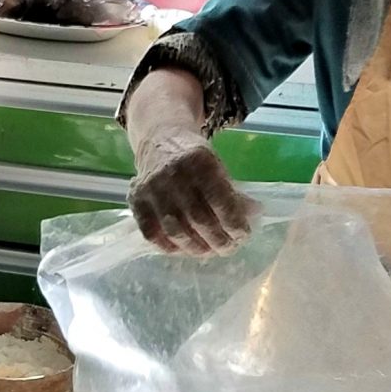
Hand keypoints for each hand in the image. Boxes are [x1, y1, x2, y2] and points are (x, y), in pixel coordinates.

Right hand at [128, 134, 257, 255]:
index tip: (243, 235)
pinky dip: (170, 247)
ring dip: (196, 248)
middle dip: (218, 240)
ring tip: (209, 252)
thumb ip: (234, 193)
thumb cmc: (195, 159)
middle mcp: (173, 174)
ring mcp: (152, 189)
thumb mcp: (219, 167)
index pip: (220, 200)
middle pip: (198, 219)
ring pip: (174, 230)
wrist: (160, 139)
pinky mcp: (136, 201)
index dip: (234, 223)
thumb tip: (255, 215)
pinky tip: (184, 249)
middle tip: (229, 249)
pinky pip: (151, 234)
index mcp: (200, 161)